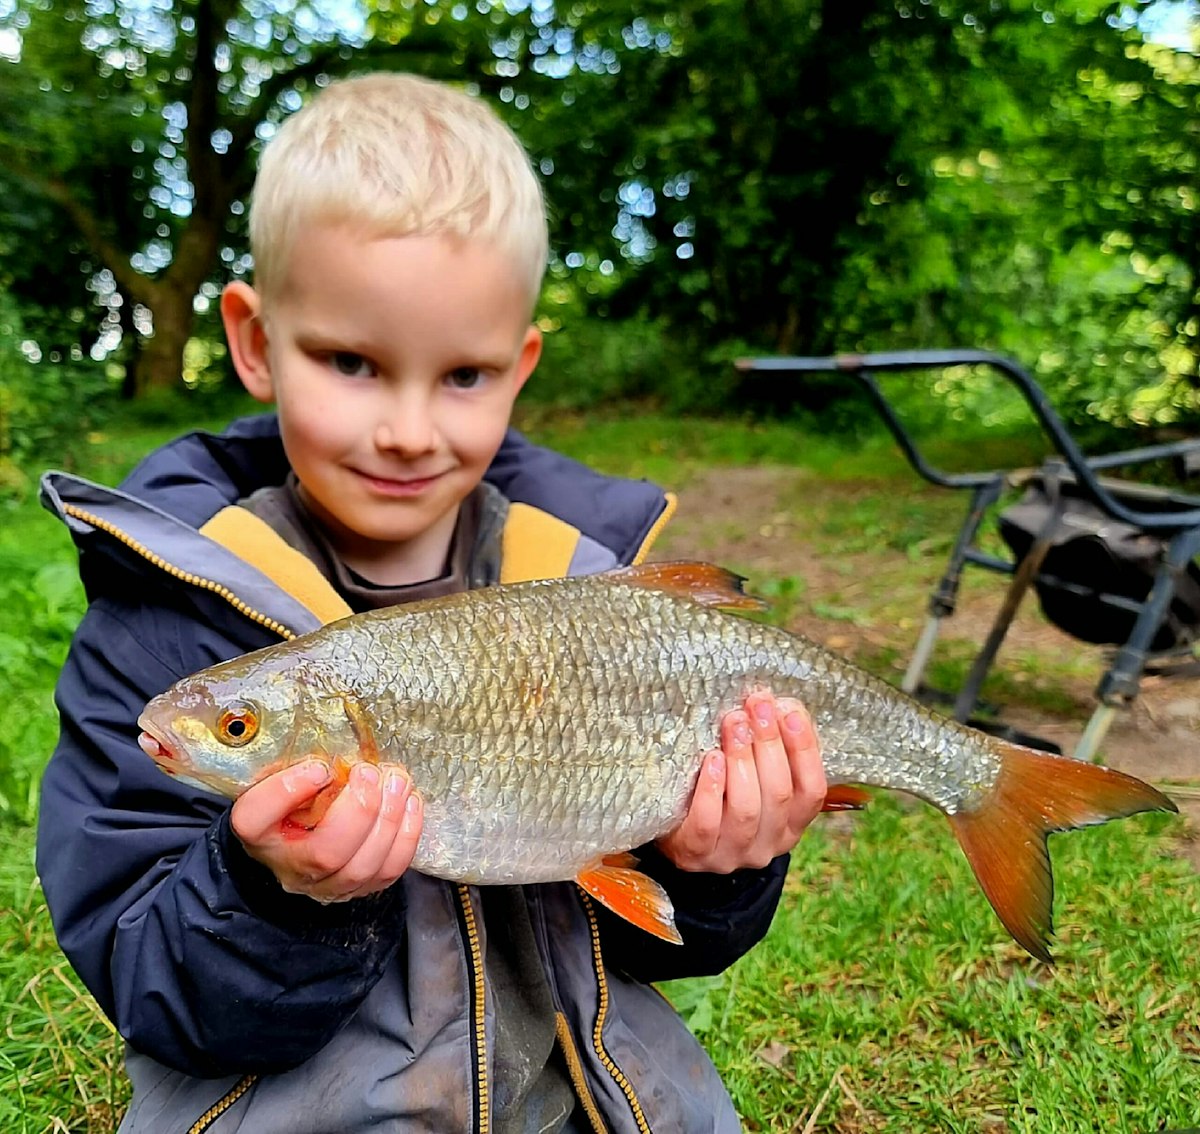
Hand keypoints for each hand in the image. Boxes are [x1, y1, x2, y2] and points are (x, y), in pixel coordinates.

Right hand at [230, 760, 422, 902]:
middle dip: (360, 809)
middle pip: (325, 854)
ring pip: (362, 868)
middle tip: (370, 772)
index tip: (318, 767)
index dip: (286, 791)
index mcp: (258, 832)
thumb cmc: (294, 803)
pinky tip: (410, 802)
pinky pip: (388, 872)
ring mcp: (325, 886)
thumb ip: (298, 769)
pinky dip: (406, 835)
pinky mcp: (359, 889)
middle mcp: (289, 867)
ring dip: (389, 820)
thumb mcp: (282, 778)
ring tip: (397, 782)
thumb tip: (331, 765)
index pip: (254, 820)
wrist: (301, 838)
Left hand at [657, 691, 825, 873]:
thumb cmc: (723, 795)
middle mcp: (769, 843)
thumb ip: (771, 748)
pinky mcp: (698, 855)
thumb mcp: (755, 775)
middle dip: (769, 744)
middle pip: (779, 794)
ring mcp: (734, 853)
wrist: (679, 834)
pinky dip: (712, 790)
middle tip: (757, 706)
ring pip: (746, 809)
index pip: (812, 790)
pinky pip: (708, 824)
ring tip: (734, 724)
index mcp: (792, 823)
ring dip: (742, 760)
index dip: (804, 749)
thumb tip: (776, 705)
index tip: (789, 711)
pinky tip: (712, 760)